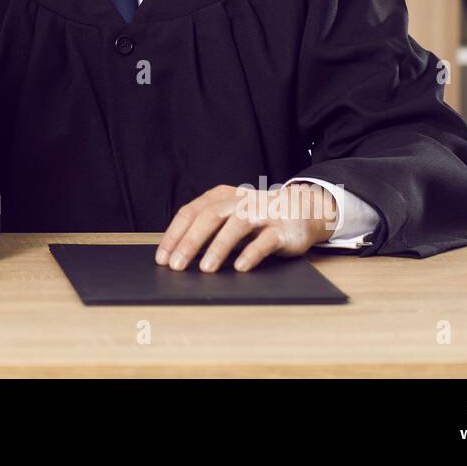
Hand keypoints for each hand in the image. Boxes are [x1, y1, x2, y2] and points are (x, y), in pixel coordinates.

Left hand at [155, 183, 337, 272]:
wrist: (304, 209)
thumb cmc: (258, 217)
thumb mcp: (230, 215)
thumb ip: (208, 227)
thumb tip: (177, 253)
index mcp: (222, 197)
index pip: (191, 212)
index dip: (174, 234)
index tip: (162, 257)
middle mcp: (240, 202)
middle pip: (210, 217)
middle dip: (190, 242)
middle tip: (176, 266)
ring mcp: (262, 213)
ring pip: (237, 225)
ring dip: (219, 247)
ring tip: (206, 269)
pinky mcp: (283, 230)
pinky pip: (266, 241)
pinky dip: (252, 253)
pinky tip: (240, 267)